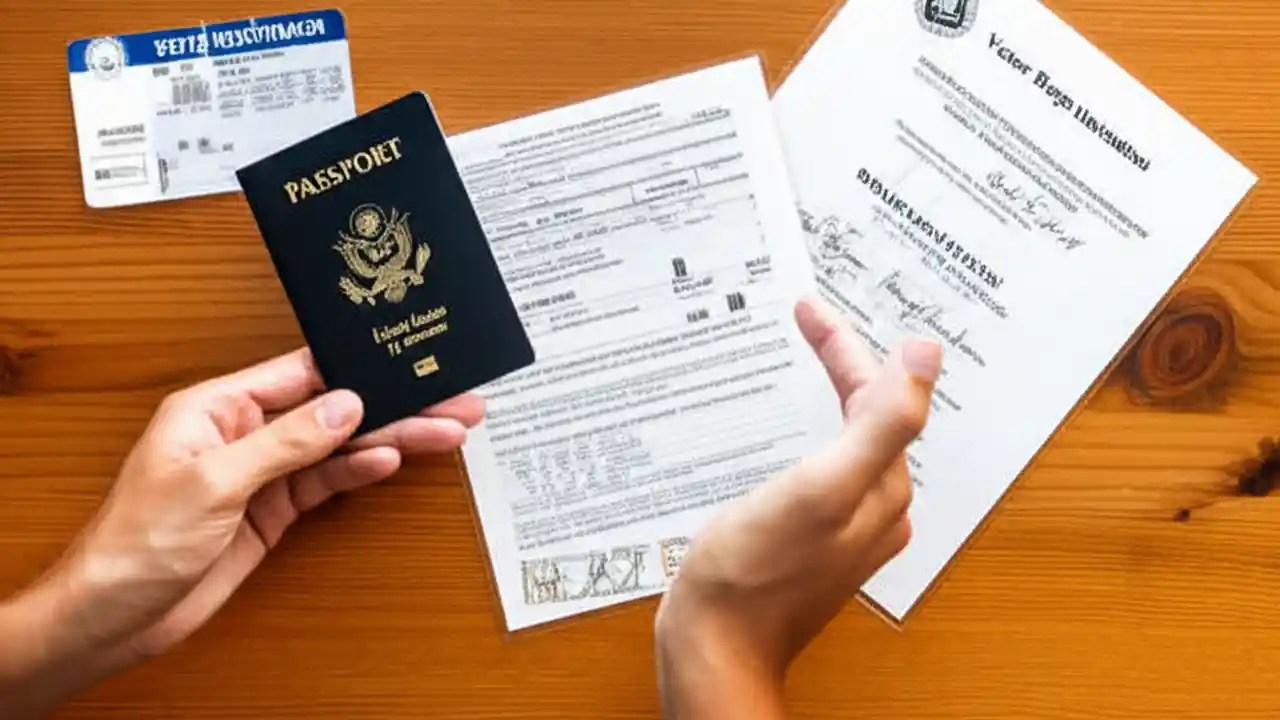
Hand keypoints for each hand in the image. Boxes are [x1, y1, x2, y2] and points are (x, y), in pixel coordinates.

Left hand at [0, 348, 481, 717]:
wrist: (114, 615)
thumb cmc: (134, 543)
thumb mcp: (212, 482)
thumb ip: (285, 441)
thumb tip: (343, 405)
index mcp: (216, 406)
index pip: (301, 372)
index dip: (356, 366)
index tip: (403, 358)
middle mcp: (242, 431)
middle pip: (331, 408)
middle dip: (391, 403)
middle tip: (448, 399)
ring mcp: (261, 471)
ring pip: (339, 445)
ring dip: (391, 436)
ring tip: (444, 428)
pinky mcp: (272, 509)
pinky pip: (327, 481)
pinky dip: (361, 470)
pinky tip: (394, 457)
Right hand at [654, 296, 941, 719]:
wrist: (715, 645)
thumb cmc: (756, 572)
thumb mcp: (822, 487)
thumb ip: (881, 422)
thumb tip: (926, 353)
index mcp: (883, 490)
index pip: (879, 397)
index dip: (844, 346)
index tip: (807, 308)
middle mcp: (872, 507)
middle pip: (866, 413)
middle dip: (839, 362)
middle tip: (802, 318)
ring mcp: (839, 525)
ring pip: (841, 437)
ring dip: (822, 393)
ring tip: (798, 357)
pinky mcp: (807, 537)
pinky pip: (816, 465)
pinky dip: (800, 430)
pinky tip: (775, 427)